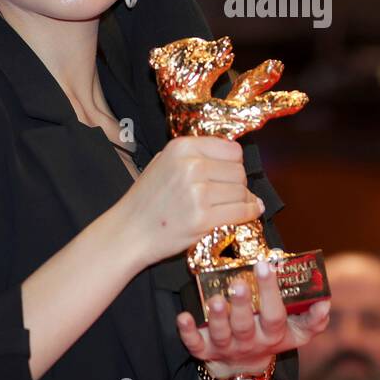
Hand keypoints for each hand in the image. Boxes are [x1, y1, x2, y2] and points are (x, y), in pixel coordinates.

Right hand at [117, 136, 263, 268]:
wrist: (129, 232)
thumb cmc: (145, 200)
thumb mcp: (163, 162)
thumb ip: (194, 155)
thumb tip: (232, 157)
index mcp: (182, 148)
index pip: (231, 150)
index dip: (235, 163)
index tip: (231, 173)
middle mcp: (191, 166)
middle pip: (239, 171)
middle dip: (239, 183)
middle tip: (230, 193)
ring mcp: (198, 193)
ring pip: (242, 192)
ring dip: (245, 200)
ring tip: (238, 204)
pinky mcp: (203, 218)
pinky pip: (241, 212)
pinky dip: (249, 213)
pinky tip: (250, 212)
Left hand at [176, 255, 331, 374]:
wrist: (244, 367)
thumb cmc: (271, 336)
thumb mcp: (297, 332)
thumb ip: (313, 318)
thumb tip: (324, 301)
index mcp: (273, 334)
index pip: (275, 314)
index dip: (272, 292)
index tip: (269, 265)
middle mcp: (250, 341)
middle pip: (246, 325)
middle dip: (243, 304)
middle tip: (239, 283)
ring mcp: (226, 347)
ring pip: (222, 334)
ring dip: (218, 316)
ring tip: (215, 298)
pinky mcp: (205, 351)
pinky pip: (195, 345)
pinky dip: (188, 332)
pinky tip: (183, 317)